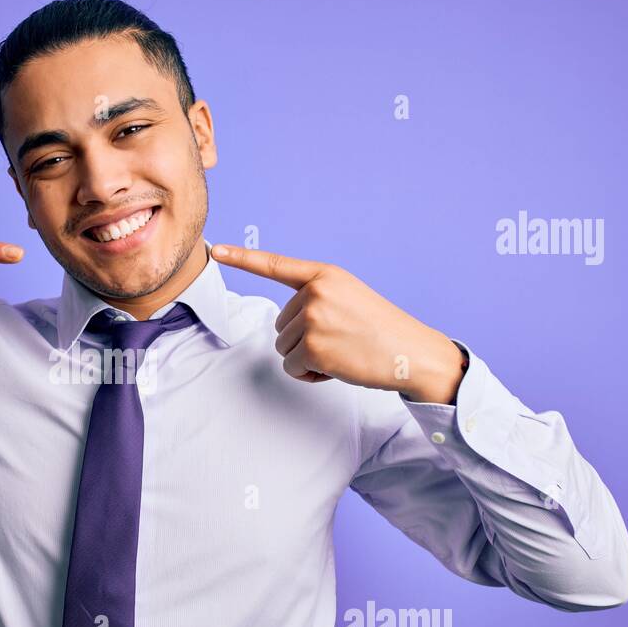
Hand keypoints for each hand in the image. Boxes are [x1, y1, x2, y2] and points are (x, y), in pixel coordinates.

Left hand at [209, 243, 464, 402]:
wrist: (412, 353)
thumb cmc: (381, 331)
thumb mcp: (349, 299)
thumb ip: (317, 300)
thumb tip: (287, 326)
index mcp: (325, 275)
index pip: (275, 265)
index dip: (242, 258)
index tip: (215, 251)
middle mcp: (315, 292)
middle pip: (281, 324)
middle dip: (304, 340)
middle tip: (341, 341)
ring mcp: (312, 318)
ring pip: (283, 347)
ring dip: (307, 359)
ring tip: (342, 353)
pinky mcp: (312, 347)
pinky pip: (291, 368)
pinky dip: (309, 375)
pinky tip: (338, 367)